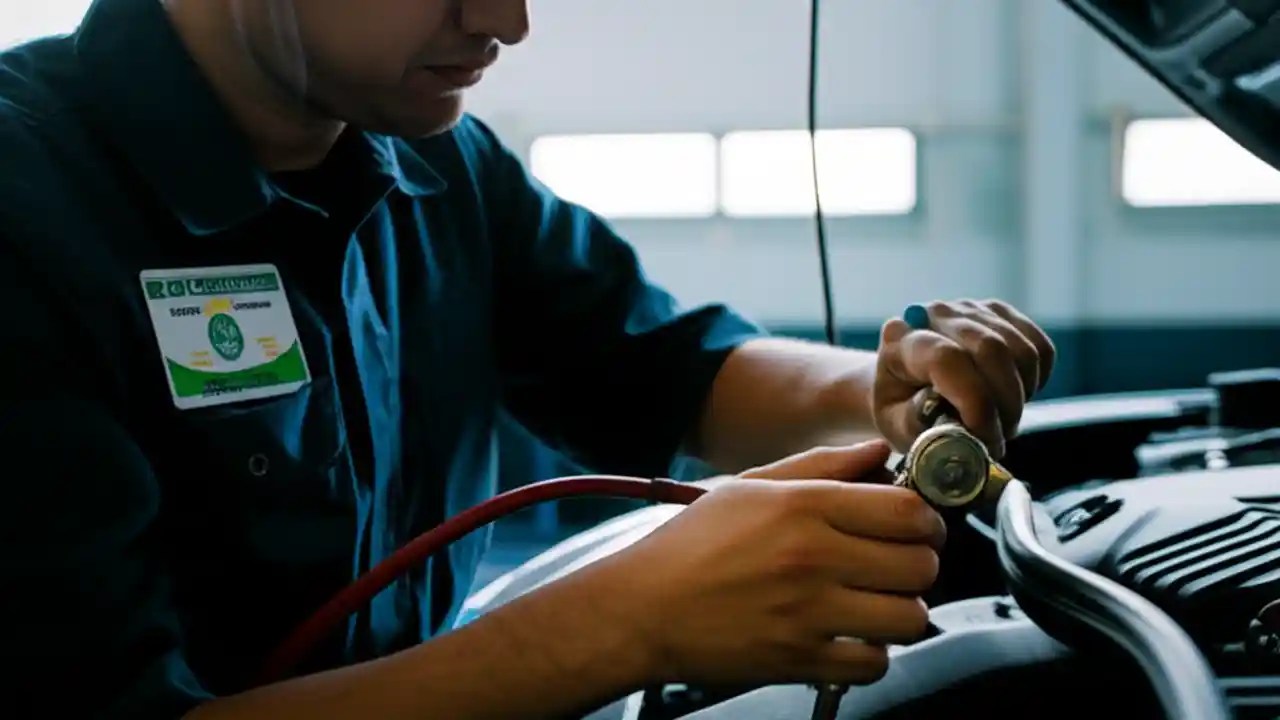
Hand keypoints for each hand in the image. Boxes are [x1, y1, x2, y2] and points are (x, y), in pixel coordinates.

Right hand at [611, 440, 944, 687]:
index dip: (926, 519)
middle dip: (918, 563)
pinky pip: (875, 662)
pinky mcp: (799, 660)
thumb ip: (820, 466)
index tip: (917, 525)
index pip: (907, 511)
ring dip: (901, 609)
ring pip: (909, 616)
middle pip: (919, 564)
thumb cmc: (689, 547)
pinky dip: (872, 653)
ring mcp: (807, 612)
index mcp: (801, 507)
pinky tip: (851, 635)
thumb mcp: (749, 487)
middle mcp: (810, 557)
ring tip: (876, 601)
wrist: (641, 609)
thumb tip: (876, 452)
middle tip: (897, 563)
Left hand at [870, 299, 1055, 457]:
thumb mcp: (895, 424)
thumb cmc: (900, 406)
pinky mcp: (1001, 314)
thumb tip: (949, 417)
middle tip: (998, 439)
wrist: (906, 381)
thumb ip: (915, 421)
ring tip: (1003, 423)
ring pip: (1021, 350)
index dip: (975, 401)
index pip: (948, 358)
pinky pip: (1039, 348)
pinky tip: (1014, 399)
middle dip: (1005, 404)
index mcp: (901, 340)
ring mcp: (971, 310)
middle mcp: (936, 314)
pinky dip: (1036, 381)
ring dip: (1021, 397)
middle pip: (992, 349)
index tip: (983, 437)